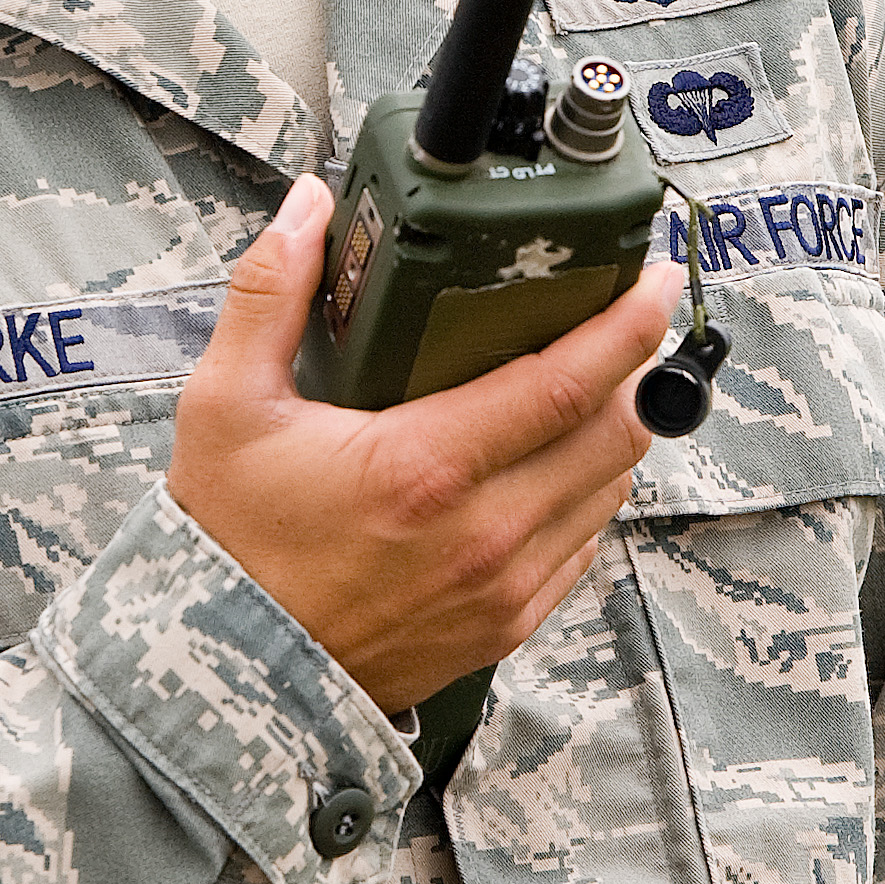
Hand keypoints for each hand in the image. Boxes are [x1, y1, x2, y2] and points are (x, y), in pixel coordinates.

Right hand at [168, 174, 678, 711]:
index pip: (566, 384)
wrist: (228, 677)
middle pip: (613, 436)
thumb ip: (269, 293)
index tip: (658, 279)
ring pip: (608, 492)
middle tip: (630, 320)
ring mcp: (501, 586)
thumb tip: (308, 206)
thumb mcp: (226, 404)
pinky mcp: (504, 626)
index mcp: (424, 467)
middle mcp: (482, 532)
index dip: (628, 325)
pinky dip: (585, 496)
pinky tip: (554, 464)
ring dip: (613, 432)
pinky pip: (581, 548)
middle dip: (636, 371)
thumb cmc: (229, 541)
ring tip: (591, 385)